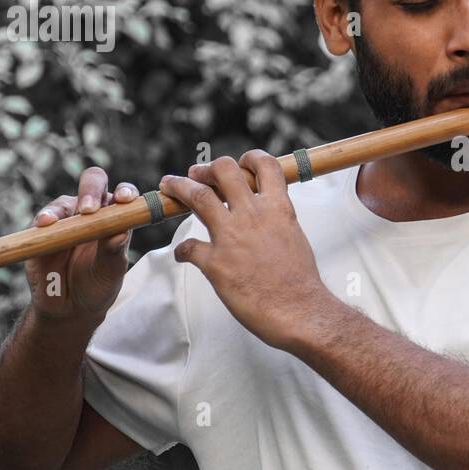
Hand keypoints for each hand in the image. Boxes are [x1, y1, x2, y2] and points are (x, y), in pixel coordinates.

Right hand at [27, 166, 138, 324]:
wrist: (70, 307)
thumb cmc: (98, 284)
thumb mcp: (110, 271)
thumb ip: (113, 251)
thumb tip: (121, 232)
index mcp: (116, 217)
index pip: (123, 195)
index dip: (125, 192)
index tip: (124, 200)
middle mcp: (92, 212)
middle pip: (93, 184)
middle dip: (91, 190)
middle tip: (88, 209)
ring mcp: (66, 219)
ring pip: (64, 202)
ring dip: (61, 209)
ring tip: (56, 221)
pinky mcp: (43, 230)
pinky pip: (42, 218)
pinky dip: (44, 218)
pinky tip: (45, 224)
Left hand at [161, 150, 336, 351]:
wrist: (300, 311)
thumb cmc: (300, 280)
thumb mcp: (294, 236)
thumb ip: (276, 219)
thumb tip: (267, 214)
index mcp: (278, 208)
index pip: (265, 165)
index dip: (249, 158)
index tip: (239, 163)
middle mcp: (253, 215)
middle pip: (223, 171)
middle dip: (206, 169)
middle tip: (196, 174)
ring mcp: (231, 237)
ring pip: (197, 196)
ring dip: (179, 187)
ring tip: (168, 186)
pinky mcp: (215, 263)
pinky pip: (187, 247)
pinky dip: (182, 250)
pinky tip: (184, 255)